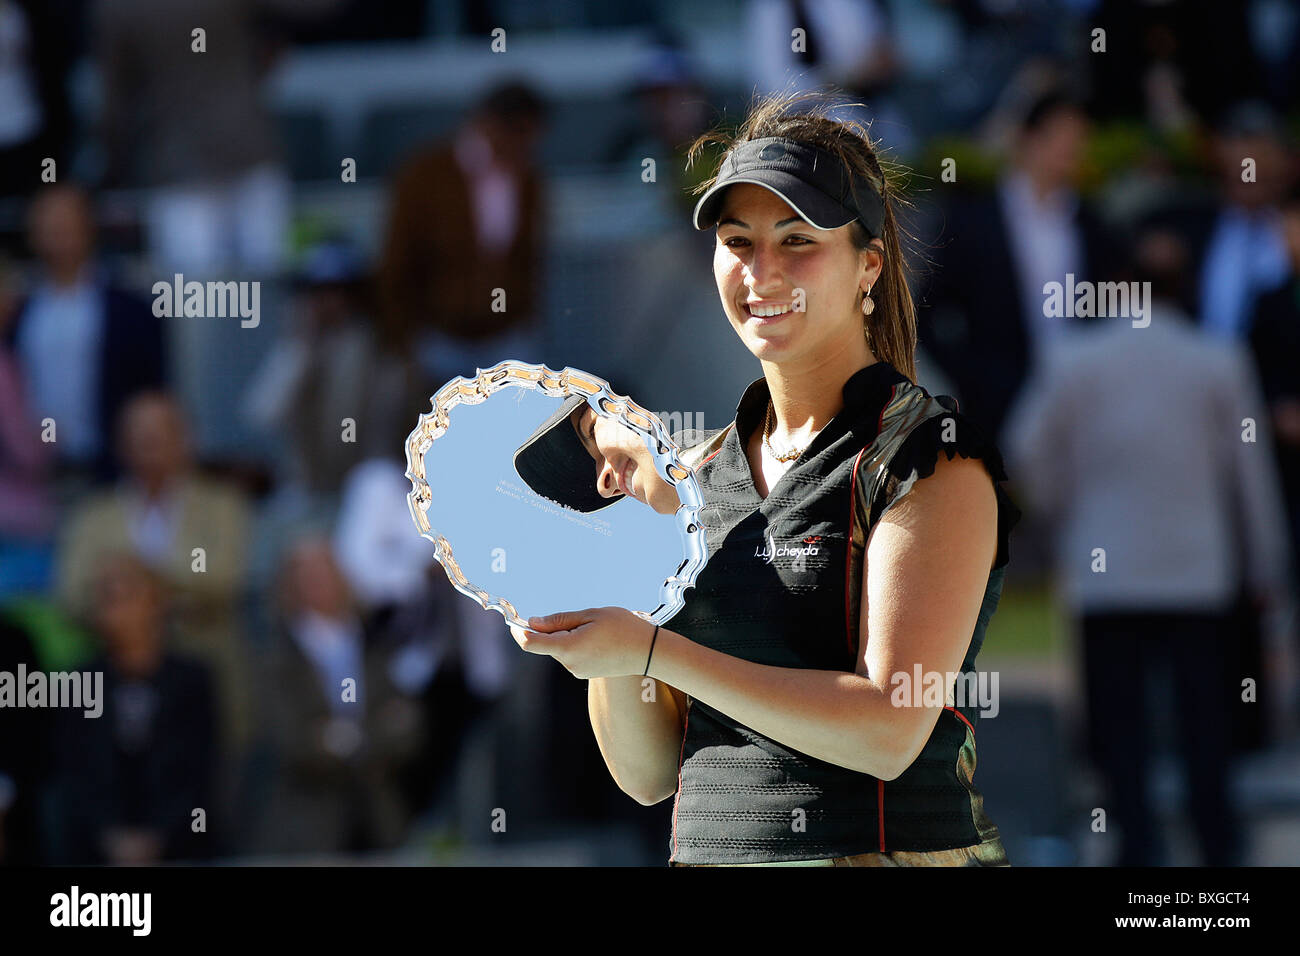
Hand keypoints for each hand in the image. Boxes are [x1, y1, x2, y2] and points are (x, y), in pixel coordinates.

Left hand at [509, 607, 655, 678]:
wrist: (650, 651)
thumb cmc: (623, 628)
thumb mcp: (590, 615)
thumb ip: (559, 620)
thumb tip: (533, 623)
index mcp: (568, 647)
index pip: (530, 642)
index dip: (517, 630)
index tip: (513, 619)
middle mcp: (569, 663)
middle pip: (547, 643)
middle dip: (552, 629)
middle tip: (577, 616)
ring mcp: (577, 670)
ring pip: (560, 648)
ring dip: (567, 635)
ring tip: (596, 627)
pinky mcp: (585, 672)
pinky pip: (571, 654)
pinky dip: (576, 643)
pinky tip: (599, 637)